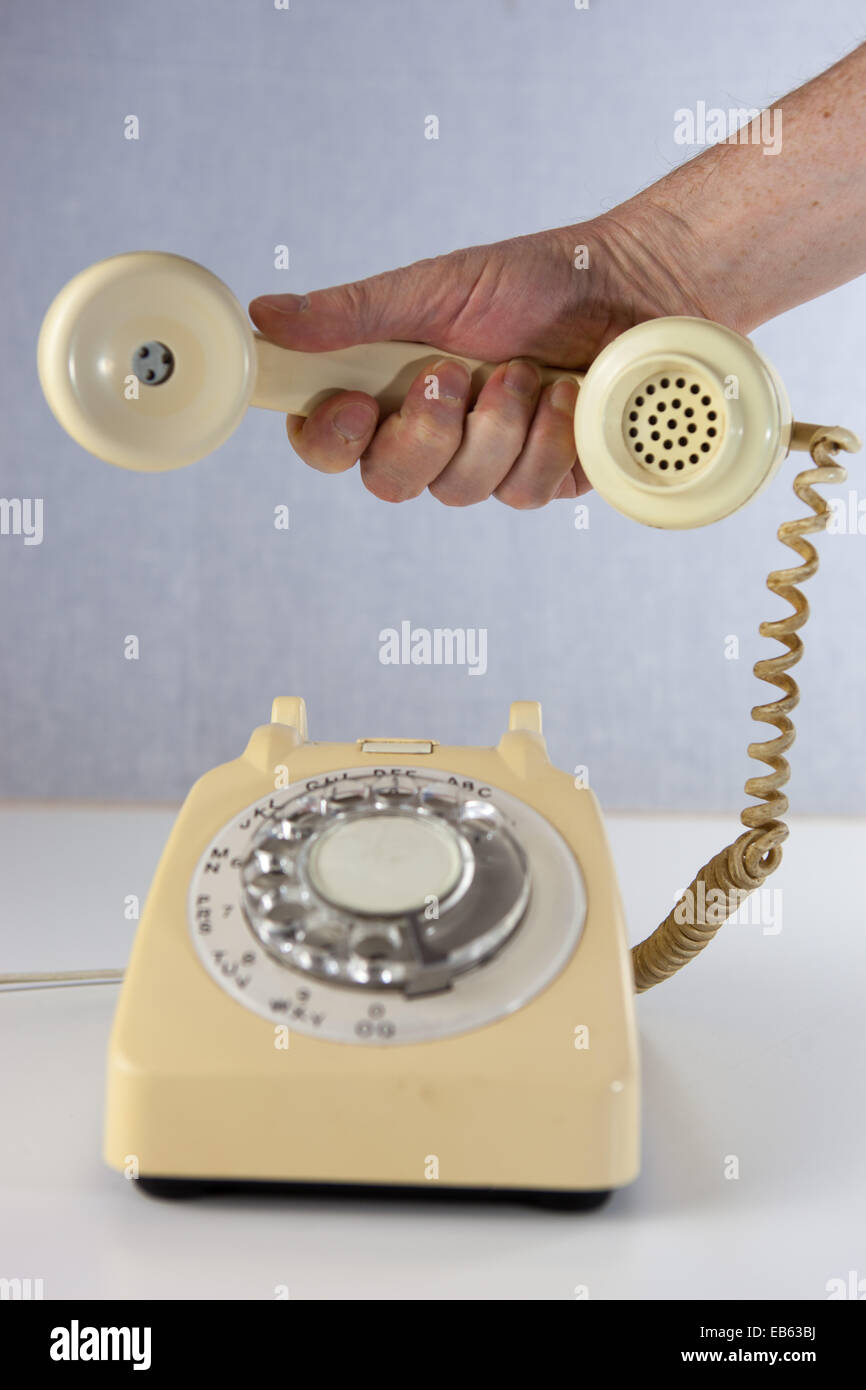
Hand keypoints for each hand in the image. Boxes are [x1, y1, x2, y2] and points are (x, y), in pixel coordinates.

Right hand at [248, 215, 711, 508]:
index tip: (359, 404)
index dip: (332, 440)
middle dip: (428, 432)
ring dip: (499, 426)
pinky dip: (549, 440)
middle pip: (390, 483)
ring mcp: (487, 462)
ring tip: (529, 372)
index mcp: (387, 387)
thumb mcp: (434, 287)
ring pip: (462, 491)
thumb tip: (263, 316)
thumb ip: (352, 313)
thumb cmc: (534, 281)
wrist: (634, 287)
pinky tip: (567, 396)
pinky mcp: (543, 478)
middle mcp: (430, 434)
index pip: (327, 444)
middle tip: (457, 373)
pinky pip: (525, 494)